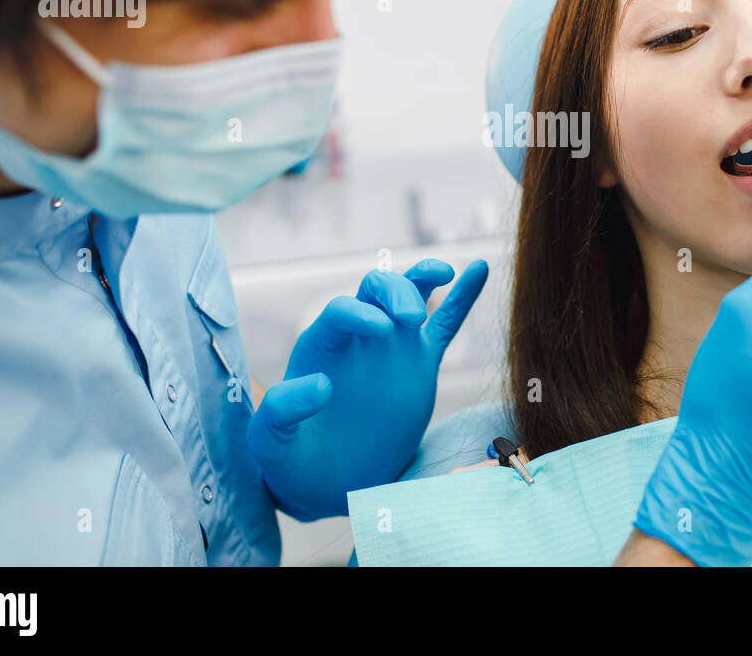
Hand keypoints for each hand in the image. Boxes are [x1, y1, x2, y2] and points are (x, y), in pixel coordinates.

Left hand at [247, 258, 488, 520]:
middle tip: (411, 319)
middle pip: (376, 291)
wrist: (329, 484)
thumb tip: (319, 384)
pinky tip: (478, 268)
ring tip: (443, 272)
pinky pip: (445, 323)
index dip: (361, 314)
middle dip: (396, 294)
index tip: (382, 331)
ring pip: (411, 295)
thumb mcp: (273, 444)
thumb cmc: (293, 462)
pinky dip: (462, 296)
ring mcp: (393, 347)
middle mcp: (358, 337)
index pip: (341, 311)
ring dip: (424, 278)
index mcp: (322, 347)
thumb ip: (282, 413)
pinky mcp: (421, 365)